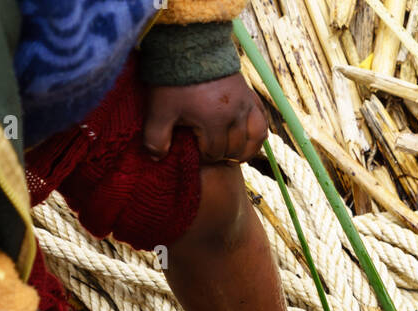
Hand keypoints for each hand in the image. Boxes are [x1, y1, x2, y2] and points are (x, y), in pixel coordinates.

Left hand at [143, 74, 268, 164]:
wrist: (190, 43)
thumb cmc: (173, 78)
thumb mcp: (159, 108)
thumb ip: (155, 137)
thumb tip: (156, 160)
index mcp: (214, 120)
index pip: (214, 152)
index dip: (202, 156)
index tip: (193, 149)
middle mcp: (235, 114)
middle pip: (233, 148)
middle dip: (220, 154)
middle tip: (207, 149)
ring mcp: (245, 104)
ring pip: (255, 138)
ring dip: (244, 150)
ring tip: (231, 153)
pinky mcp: (250, 94)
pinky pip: (262, 121)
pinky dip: (257, 134)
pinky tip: (247, 140)